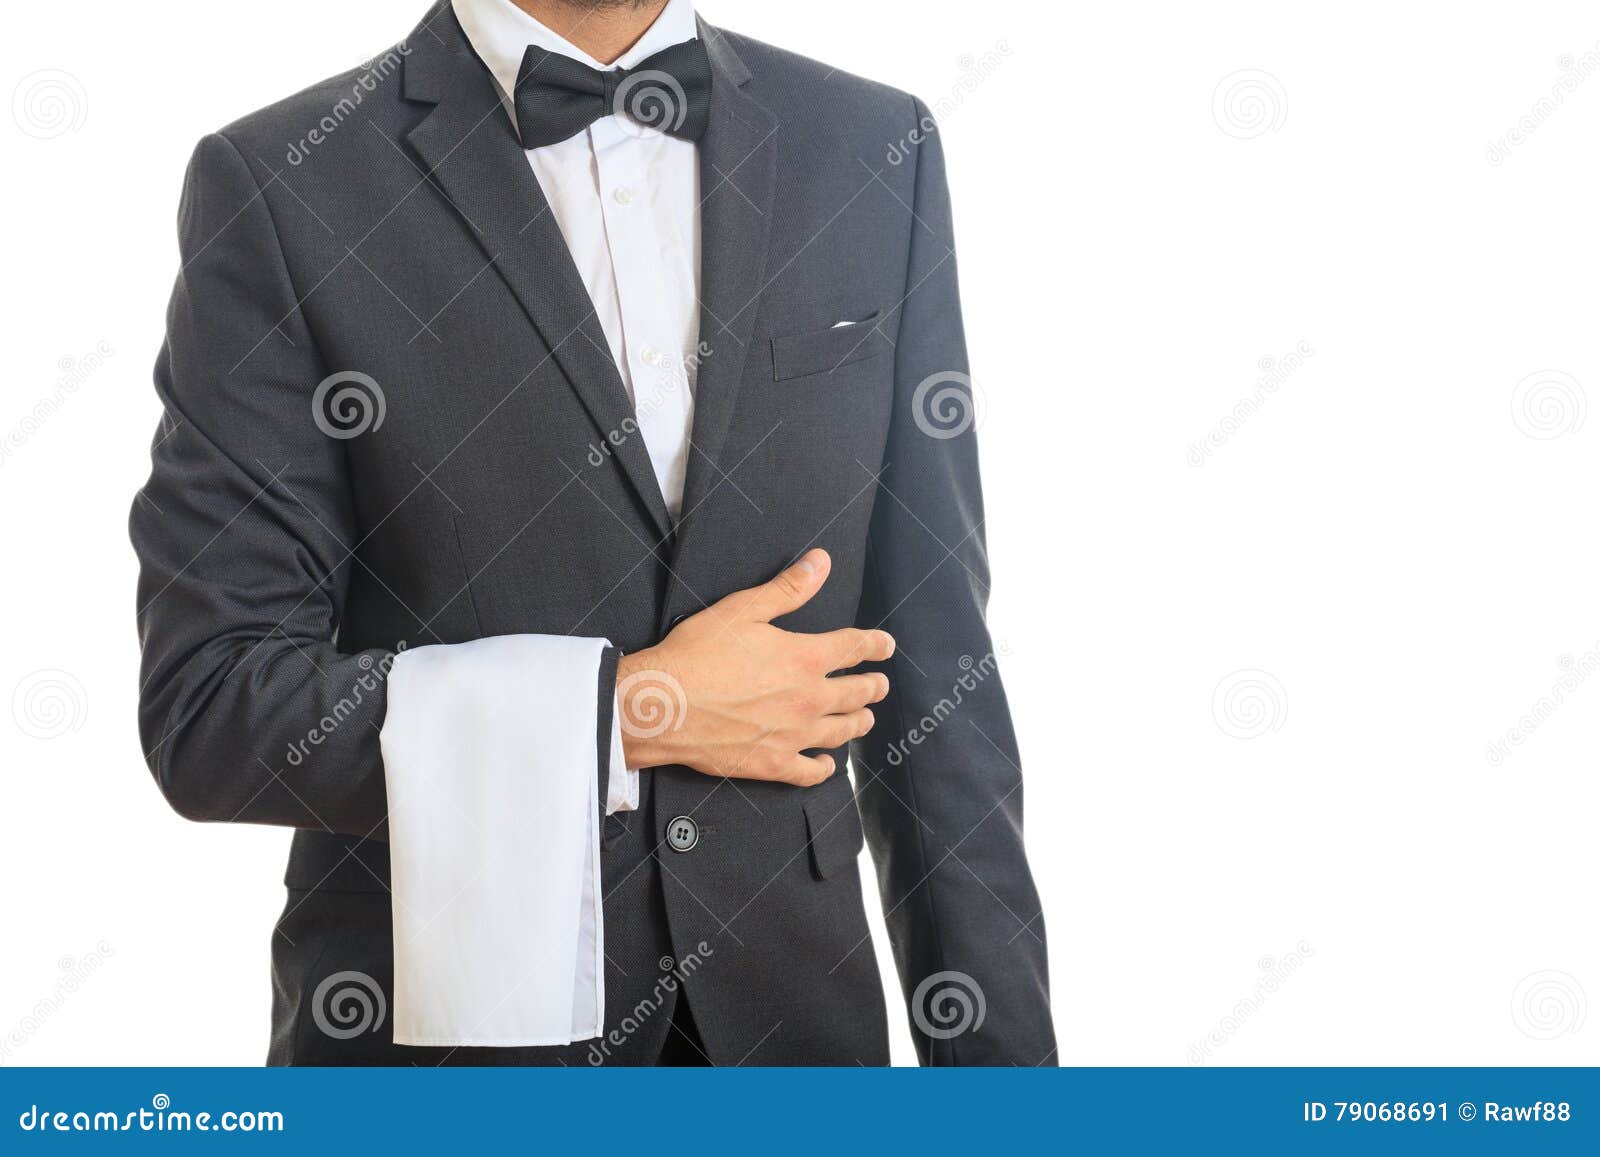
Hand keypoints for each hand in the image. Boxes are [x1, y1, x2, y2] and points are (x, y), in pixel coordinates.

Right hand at [615, 549, 893, 784]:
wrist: (664, 705)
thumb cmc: (697, 654)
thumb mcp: (743, 609)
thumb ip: (787, 589)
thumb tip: (820, 563)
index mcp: (805, 658)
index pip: (854, 648)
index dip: (875, 645)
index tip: (886, 646)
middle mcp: (808, 699)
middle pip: (856, 693)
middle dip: (873, 687)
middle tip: (880, 685)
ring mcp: (793, 735)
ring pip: (841, 732)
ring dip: (858, 723)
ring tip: (865, 718)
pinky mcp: (772, 764)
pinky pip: (810, 772)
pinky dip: (824, 769)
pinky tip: (829, 764)